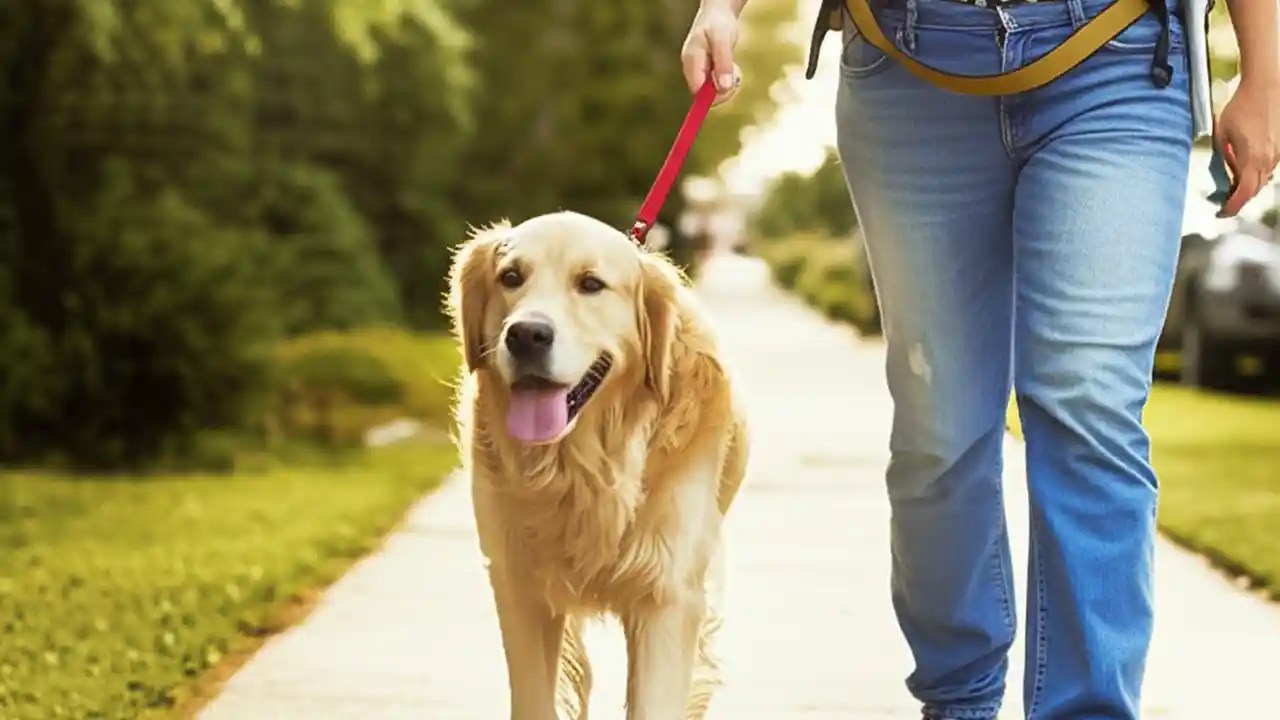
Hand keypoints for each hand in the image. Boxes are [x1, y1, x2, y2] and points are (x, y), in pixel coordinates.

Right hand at [680, 1, 742, 104]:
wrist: (719, 12)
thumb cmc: (719, 23)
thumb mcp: (723, 40)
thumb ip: (723, 63)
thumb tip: (723, 87)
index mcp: (691, 61)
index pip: (697, 91)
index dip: (713, 95)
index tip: (729, 88)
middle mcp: (692, 69)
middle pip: (704, 95)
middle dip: (723, 90)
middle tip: (736, 74)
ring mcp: (699, 71)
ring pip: (713, 92)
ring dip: (727, 85)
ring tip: (735, 68)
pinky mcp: (707, 72)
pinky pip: (717, 86)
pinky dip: (728, 81)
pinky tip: (732, 69)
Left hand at [1215, 76, 1279, 217]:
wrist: (1266, 86)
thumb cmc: (1241, 107)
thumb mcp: (1222, 134)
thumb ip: (1223, 157)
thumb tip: (1225, 173)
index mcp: (1252, 158)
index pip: (1244, 193)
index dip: (1233, 207)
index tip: (1222, 212)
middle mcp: (1268, 159)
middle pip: (1254, 190)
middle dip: (1239, 199)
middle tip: (1223, 203)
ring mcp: (1277, 153)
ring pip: (1262, 180)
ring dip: (1248, 186)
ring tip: (1231, 187)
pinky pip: (1268, 168)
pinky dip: (1256, 174)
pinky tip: (1244, 171)